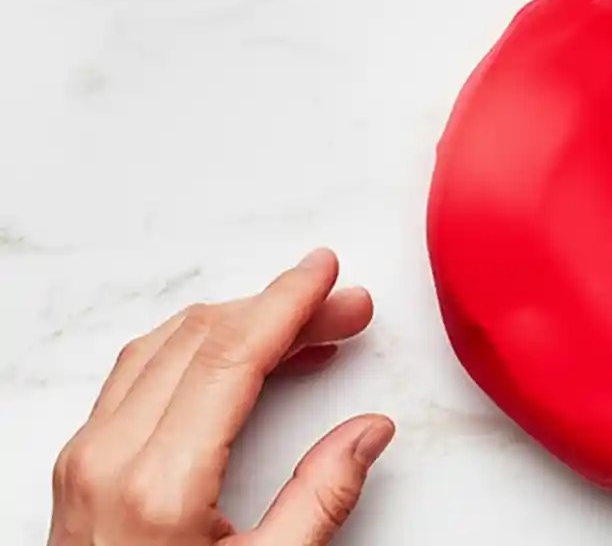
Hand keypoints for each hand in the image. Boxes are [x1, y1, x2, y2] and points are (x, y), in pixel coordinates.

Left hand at [48, 249, 393, 545]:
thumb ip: (320, 500)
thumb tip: (368, 432)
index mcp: (158, 485)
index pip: (230, 355)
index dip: (286, 302)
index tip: (326, 274)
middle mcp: (108, 457)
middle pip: (200, 339)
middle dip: (278, 307)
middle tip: (342, 306)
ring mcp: (85, 458)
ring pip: (163, 347)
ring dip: (237, 322)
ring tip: (305, 327)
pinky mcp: (80, 466)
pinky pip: (137, 374)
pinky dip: (197, 349)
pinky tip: (238, 356)